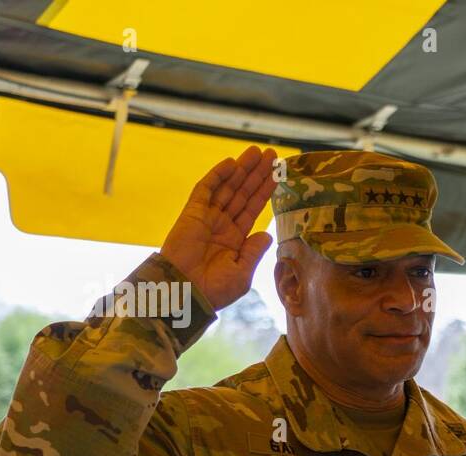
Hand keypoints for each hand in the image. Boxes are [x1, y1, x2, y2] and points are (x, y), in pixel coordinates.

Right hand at [160, 145, 278, 310]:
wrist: (186, 293)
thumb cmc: (214, 290)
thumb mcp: (242, 273)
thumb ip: (254, 251)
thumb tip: (266, 234)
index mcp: (235, 240)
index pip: (253, 209)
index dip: (265, 192)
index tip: (279, 176)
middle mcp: (222, 225)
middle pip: (243, 193)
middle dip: (257, 174)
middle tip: (271, 155)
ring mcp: (207, 217)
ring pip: (228, 187)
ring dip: (242, 170)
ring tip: (257, 153)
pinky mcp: (192, 213)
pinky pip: (205, 190)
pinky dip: (218, 176)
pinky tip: (232, 164)